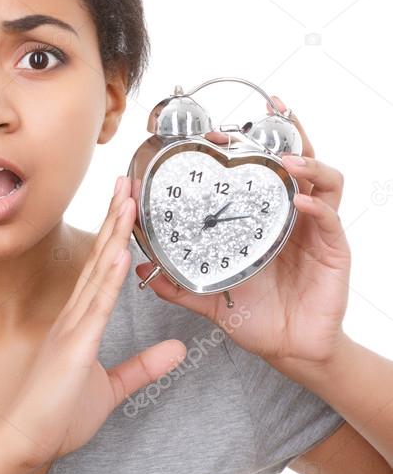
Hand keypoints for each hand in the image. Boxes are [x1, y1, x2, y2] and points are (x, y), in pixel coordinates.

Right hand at [0, 176, 186, 469]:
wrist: (28, 442)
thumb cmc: (58, 417)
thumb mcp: (112, 388)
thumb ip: (143, 366)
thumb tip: (178, 349)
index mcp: (80, 323)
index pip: (101, 269)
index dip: (116, 235)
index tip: (128, 204)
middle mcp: (74, 316)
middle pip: (98, 258)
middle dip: (115, 219)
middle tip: (128, 181)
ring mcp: (71, 327)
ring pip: (97, 271)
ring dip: (114, 234)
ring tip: (127, 199)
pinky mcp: (74, 346)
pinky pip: (95, 305)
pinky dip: (107, 276)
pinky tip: (118, 251)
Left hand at [135, 96, 351, 370]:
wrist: (288, 350)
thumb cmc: (254, 318)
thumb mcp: (209, 295)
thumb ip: (177, 284)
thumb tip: (141, 270)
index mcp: (259, 221)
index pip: (253, 174)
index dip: (237, 152)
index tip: (211, 137)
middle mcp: (288, 218)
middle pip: (292, 163)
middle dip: (277, 138)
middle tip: (257, 122)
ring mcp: (313, 230)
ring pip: (321, 179)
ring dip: (304, 162)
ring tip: (283, 159)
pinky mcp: (333, 250)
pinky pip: (329, 218)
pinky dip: (317, 205)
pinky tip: (301, 201)